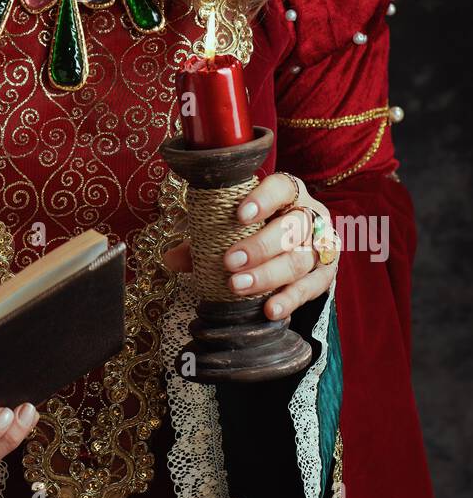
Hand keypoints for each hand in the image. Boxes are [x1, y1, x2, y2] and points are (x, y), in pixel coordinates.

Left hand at [162, 171, 337, 321]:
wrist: (296, 244)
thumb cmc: (257, 228)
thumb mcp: (234, 225)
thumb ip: (206, 236)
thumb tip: (171, 259)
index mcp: (289, 192)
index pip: (281, 187)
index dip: (263, 200)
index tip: (239, 215)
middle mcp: (310, 214)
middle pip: (293, 228)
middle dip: (260, 246)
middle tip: (229, 262)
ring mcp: (322, 245)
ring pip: (300, 259)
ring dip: (268, 275)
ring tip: (237, 286)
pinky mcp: (326, 273)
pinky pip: (312, 287)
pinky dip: (290, 299)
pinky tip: (270, 309)